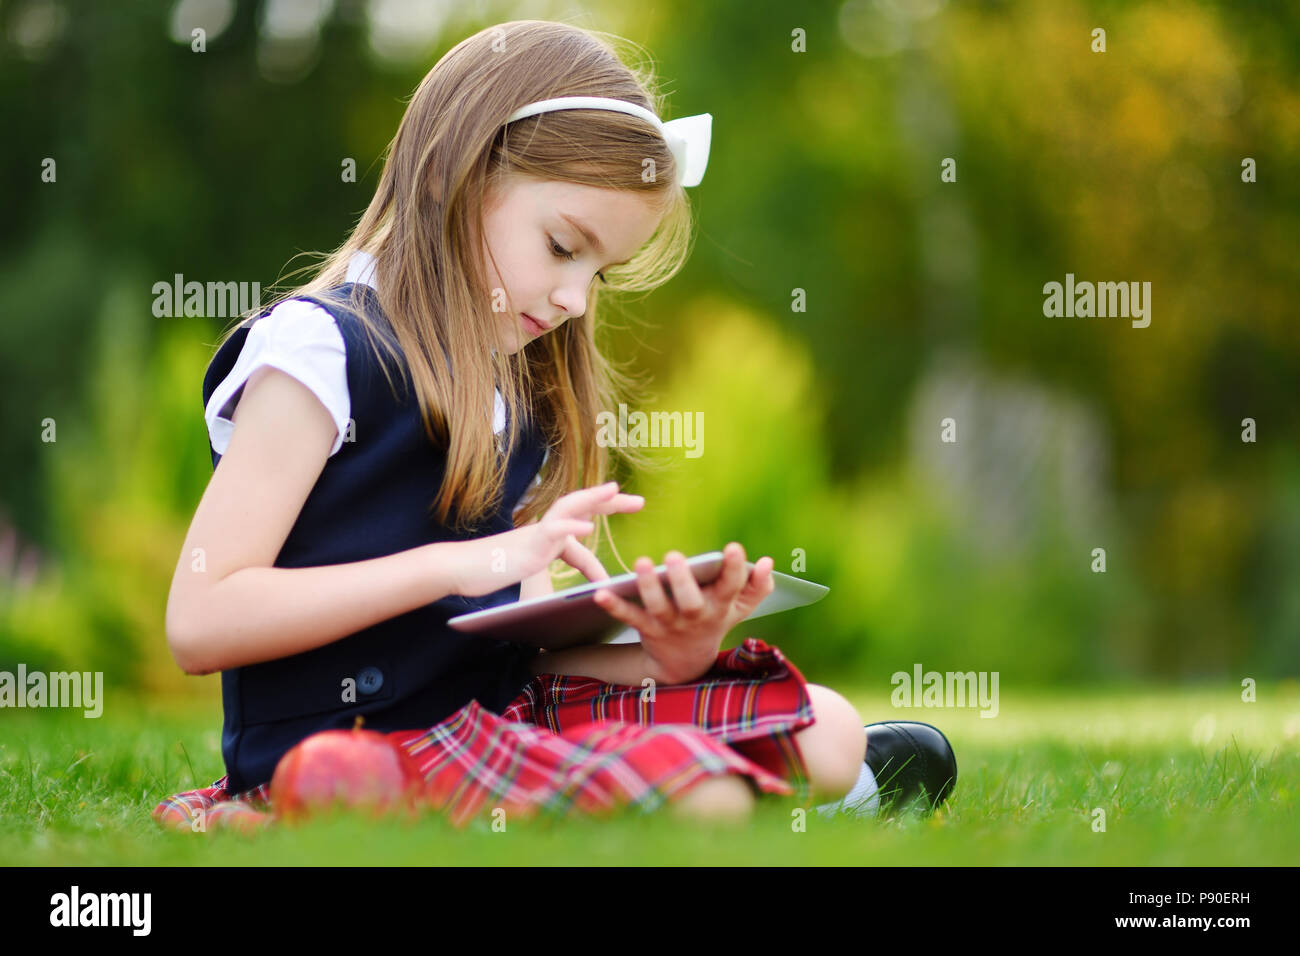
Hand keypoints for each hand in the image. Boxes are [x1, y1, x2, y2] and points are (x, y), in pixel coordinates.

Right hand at [450, 482, 643, 596]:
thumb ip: (550, 565)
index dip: (606, 513)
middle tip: (639, 500)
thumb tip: (570, 576)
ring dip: (591, 498)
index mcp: (549, 534)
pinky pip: (550, 532)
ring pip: (566, 508)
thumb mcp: (531, 569)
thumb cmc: (491, 570)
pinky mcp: (525, 546)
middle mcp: (545, 528)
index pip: (582, 519)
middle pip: (581, 505)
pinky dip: (569, 526)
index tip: (632, 505)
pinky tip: (587, 525)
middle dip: (610, 501)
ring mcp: (535, 535)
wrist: (459, 570)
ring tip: (615, 491)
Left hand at [592, 542, 774, 684]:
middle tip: (676, 555)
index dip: (735, 570)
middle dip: (684, 580)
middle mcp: (695, 617)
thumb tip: (768, 563)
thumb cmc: (715, 620)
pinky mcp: (646, 628)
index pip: (731, 588)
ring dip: (649, 586)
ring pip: (658, 607)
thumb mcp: (739, 608)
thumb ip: (756, 586)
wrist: (687, 663)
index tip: (734, 548)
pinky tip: (600, 593)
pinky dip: (615, 606)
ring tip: (642, 562)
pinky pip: (630, 617)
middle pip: (691, 601)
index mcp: (720, 607)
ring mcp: (669, 624)